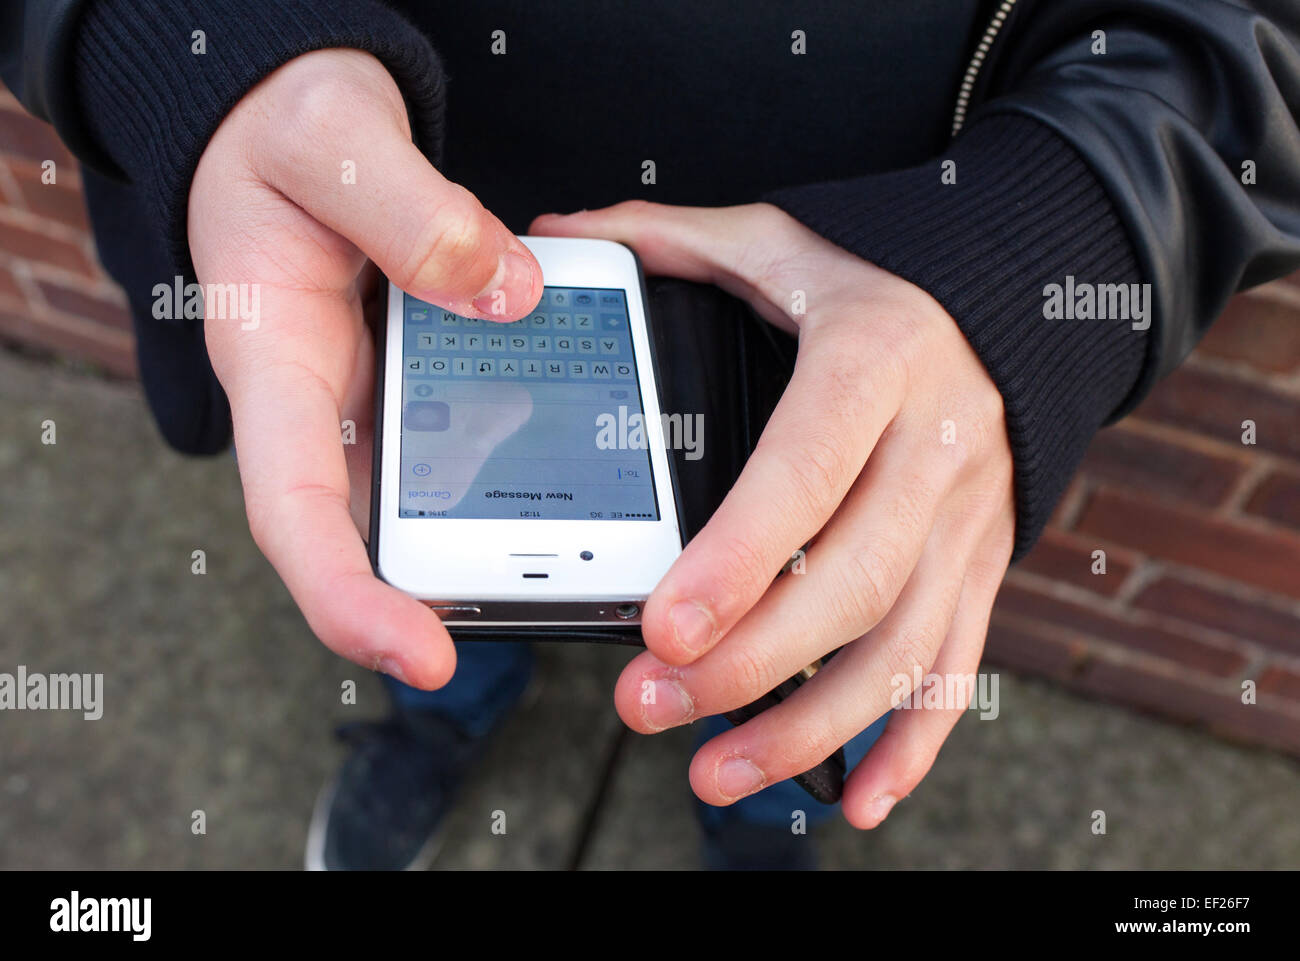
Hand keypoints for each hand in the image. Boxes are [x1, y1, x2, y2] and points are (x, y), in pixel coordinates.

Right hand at [188, 50, 541, 687]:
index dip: (348, 598)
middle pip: (364, 537)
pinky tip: (581, 467)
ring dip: (490, 541)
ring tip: (588, 549)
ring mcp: (367, 402)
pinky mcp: (413, 383)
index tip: (424, 656)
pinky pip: (461, 442)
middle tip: (554, 602)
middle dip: (442, 596)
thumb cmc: (285, 131)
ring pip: (421, 500)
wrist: (289, 122)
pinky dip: (511, 464)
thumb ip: (413, 214)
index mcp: (271, 365)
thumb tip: (510, 293)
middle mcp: (317, 406)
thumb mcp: (334, 139)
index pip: (293, 510)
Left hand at [532, 201, 1015, 827]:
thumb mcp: (782, 240)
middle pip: (851, 582)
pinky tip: (854, 800)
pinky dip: (912, 744)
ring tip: (714, 775)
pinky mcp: (984, 566)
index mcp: (875, 364)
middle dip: (749, 663)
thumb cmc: (881, 280)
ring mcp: (968, 520)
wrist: (1022, 301)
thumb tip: (551, 243)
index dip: (739, 557)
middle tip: (648, 705)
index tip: (663, 628)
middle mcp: (935, 451)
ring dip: (812, 726)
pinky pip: (956, 667)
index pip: (806, 473)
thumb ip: (669, 244)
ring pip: (902, 648)